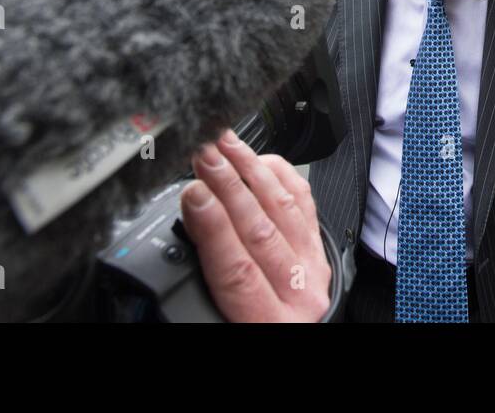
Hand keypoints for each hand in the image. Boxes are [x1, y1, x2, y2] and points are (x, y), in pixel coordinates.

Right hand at [180, 130, 330, 321]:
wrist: (290, 350)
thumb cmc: (248, 331)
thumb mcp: (216, 326)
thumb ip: (200, 289)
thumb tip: (178, 238)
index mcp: (268, 323)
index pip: (237, 270)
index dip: (214, 228)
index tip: (192, 193)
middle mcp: (298, 296)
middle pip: (260, 231)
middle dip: (228, 187)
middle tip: (204, 155)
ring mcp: (312, 270)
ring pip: (283, 210)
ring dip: (250, 172)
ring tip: (224, 145)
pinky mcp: (317, 251)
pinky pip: (303, 206)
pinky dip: (282, 178)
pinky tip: (260, 159)